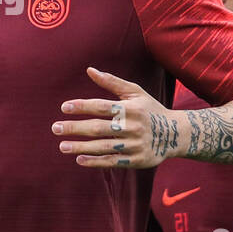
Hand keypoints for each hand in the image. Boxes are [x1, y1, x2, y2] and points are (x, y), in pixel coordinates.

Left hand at [53, 67, 181, 168]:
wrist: (176, 134)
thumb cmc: (150, 110)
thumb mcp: (135, 93)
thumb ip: (112, 82)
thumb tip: (89, 70)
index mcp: (131, 108)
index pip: (102, 107)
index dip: (82, 106)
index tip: (64, 107)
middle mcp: (133, 126)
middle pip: (99, 127)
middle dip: (75, 128)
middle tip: (55, 128)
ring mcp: (135, 145)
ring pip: (103, 146)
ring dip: (81, 147)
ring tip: (62, 146)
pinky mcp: (136, 160)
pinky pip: (112, 161)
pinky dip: (95, 161)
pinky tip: (79, 159)